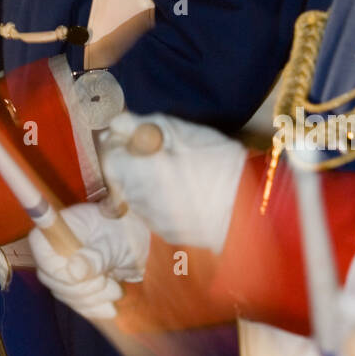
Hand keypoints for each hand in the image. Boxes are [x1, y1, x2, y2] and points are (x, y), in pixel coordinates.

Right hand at [29, 202, 149, 320]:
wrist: (139, 242)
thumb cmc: (126, 231)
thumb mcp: (115, 241)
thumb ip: (96, 256)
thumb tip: (74, 273)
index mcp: (59, 227)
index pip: (42, 254)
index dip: (59, 271)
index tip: (84, 275)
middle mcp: (54, 248)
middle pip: (53, 279)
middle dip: (84, 288)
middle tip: (109, 282)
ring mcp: (62, 268)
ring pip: (66, 295)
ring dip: (94, 298)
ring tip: (116, 289)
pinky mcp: (73, 285)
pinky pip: (76, 304)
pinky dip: (94, 308)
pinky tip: (110, 307)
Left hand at [99, 111, 245, 249]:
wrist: (246, 209)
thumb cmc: (216, 163)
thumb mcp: (181, 133)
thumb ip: (142, 125)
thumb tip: (118, 122)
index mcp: (136, 173)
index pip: (108, 156)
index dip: (119, 142)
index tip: (136, 134)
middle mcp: (137, 200)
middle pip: (119, 176)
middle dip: (131, 161)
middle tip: (158, 149)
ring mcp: (150, 220)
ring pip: (134, 194)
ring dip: (144, 179)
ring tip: (173, 169)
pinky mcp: (165, 233)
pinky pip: (151, 209)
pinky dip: (158, 197)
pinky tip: (181, 190)